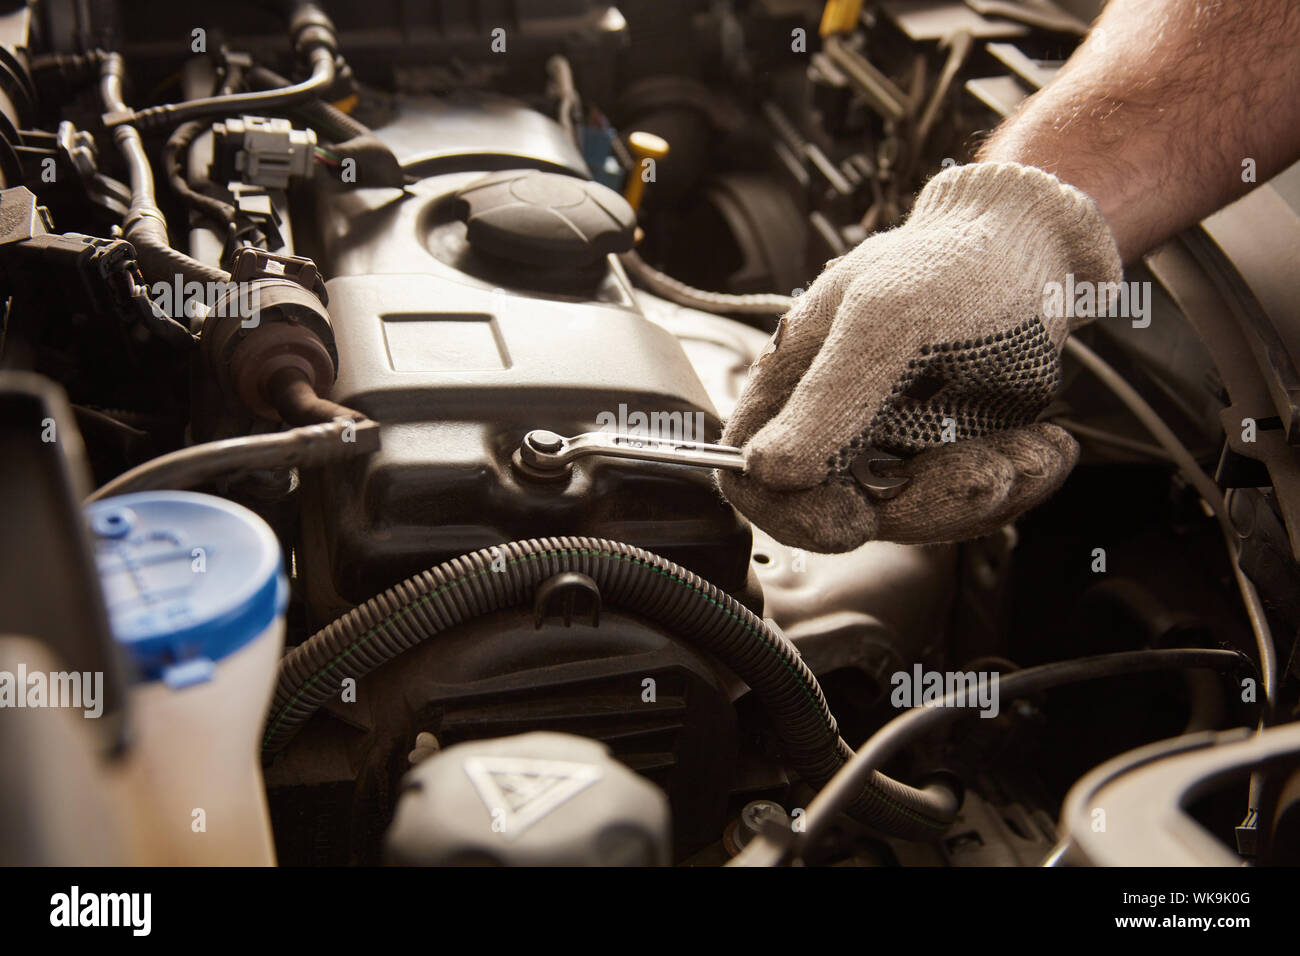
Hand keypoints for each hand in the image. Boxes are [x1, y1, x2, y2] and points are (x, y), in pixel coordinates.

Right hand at [717, 162, 1121, 551]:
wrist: (1042, 249)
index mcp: (794, 383)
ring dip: (987, 493)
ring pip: (918, 516)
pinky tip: (1045, 445)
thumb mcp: (888, 321)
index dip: (791, 511)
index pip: (751, 475)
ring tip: (1031, 449)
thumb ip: (828, 398)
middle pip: (848, 512)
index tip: (853, 518)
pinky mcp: (947, 453)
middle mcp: (835, 422)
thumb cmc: (957, 262)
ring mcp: (893, 442)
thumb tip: (766, 472)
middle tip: (986, 469)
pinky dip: (1017, 484)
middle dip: (927, 502)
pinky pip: (971, 504)